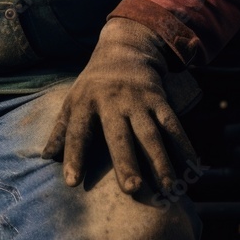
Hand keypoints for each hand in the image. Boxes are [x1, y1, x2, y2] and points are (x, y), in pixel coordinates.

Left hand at [42, 17, 196, 194]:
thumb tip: (45, 157)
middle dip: (126, 161)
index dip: (73, 156)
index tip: (71, 182)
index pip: (77, 132)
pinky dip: (185, 147)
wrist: (123, 50)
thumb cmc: (93, 85)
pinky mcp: (160, 101)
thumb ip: (60, 130)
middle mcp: (112, 102)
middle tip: (132, 189)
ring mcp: (138, 101)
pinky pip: (174, 126)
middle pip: (119, 135)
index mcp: (85, 103)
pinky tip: (194, 169)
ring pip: (151, 133)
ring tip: (169, 188)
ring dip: (161, 161)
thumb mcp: (72, 101)